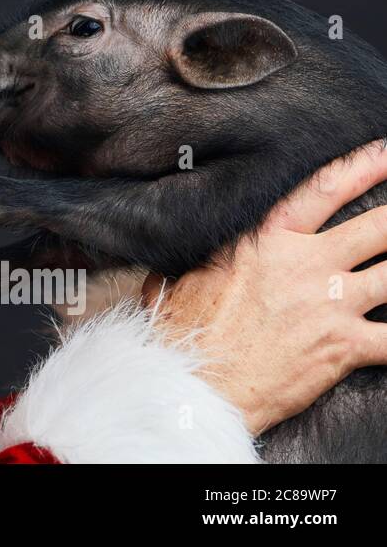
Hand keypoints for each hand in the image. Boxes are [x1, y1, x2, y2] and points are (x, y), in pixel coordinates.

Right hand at [140, 139, 386, 436]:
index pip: (325, 190)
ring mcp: (329, 303)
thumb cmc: (182, 331)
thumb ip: (201, 260)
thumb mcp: (182, 276)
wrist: (193, 380)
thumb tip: (180, 256)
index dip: (364, 167)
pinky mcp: (344, 346)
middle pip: (379, 228)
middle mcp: (305, 264)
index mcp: (266, 240)